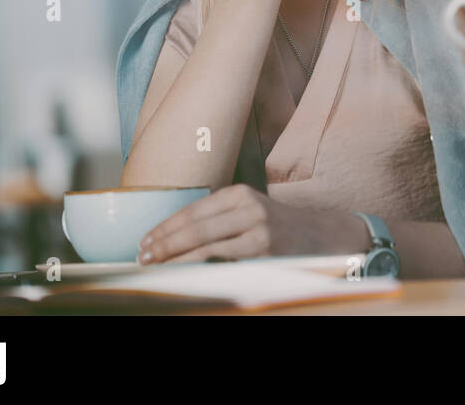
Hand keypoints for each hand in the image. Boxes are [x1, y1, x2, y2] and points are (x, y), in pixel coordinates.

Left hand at [136, 184, 369, 263]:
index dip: (165, 227)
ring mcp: (257, 226)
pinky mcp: (264, 248)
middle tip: (142, 257)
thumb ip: (220, 220)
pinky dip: (198, 265)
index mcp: (240, 193)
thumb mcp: (250, 213)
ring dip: (174, 256)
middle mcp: (248, 205)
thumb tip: (174, 238)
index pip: (192, 210)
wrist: (323, 237)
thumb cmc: (278, 230)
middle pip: (194, 225)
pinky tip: (183, 271)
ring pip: (204, 242)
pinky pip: (222, 258)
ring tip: (155, 266)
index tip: (145, 242)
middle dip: (163, 243)